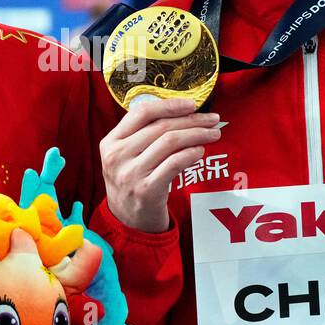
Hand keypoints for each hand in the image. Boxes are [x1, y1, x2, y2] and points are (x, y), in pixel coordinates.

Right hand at [100, 95, 220, 232]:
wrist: (128, 221)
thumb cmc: (133, 181)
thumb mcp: (126, 156)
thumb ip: (143, 134)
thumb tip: (183, 113)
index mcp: (111, 141)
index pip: (142, 112)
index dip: (170, 105)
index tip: (192, 104)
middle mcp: (117, 155)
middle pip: (161, 126)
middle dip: (192, 120)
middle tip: (212, 119)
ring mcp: (131, 173)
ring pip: (170, 142)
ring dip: (197, 134)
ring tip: (213, 134)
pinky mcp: (146, 190)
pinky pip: (175, 163)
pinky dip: (191, 153)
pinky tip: (201, 151)